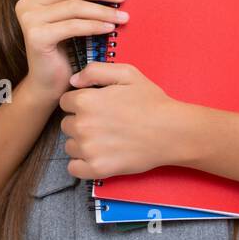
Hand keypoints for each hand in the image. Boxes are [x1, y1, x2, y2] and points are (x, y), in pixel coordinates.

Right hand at [15, 0, 128, 100]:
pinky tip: (109, 29)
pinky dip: (94, 26)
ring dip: (103, 11)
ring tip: (122, 17)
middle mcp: (27, 2)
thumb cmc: (64, 49)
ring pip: (74, 6)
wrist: (48, 82)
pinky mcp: (36, 36)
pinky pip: (73, 25)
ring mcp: (29, 19)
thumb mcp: (69, 18)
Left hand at [58, 62, 185, 179]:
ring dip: (82, 143)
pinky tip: (97, 156)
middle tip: (104, 123)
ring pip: (70, 145)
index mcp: (86, 101)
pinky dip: (82, 164)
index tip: (96, 106)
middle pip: (67, 124)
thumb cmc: (152, 102)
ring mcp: (89, 149)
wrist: (172, 132)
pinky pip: (74, 168)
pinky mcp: (97, 169)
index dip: (80, 102)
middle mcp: (83, 125)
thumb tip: (73, 80)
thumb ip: (95, 70)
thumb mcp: (127, 74)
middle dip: (81, 122)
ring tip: (105, 139)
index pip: (65, 102)